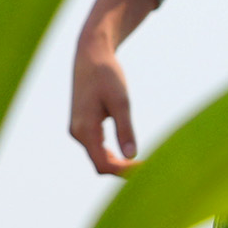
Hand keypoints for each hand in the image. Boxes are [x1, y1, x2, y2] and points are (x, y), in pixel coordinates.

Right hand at [68, 0, 157, 176]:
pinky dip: (113, 155)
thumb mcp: (121, 101)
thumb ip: (125, 129)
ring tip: (142, 165)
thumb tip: (131, 156)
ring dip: (119, 165)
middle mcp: (77, 134)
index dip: (126, 173)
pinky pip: (96, 149)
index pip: (104, 165)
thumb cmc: (106, 74)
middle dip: (123, 172)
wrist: (90, 54)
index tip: (148, 170)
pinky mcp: (83, 125)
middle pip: (100, 165)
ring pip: (98, 158)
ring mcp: (78, 130)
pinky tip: (129, 154)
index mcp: (84, 130)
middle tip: (150, 171)